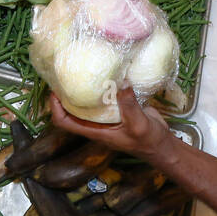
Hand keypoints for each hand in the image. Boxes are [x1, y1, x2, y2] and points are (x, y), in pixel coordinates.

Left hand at [49, 85, 174, 164]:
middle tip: (65, 73)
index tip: (54, 91)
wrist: (162, 145)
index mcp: (96, 131)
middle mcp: (97, 124)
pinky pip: (106, 97)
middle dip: (65, 94)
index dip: (55, 108)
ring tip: (80, 70)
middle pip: (72, 110)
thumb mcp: (138, 124)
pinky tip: (106, 73)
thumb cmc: (147, 141)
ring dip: (83, 89)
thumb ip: (129, 105)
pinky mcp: (119, 109)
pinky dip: (103, 87)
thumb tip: (122, 82)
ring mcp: (107, 116)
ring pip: (88, 103)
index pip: (65, 123)